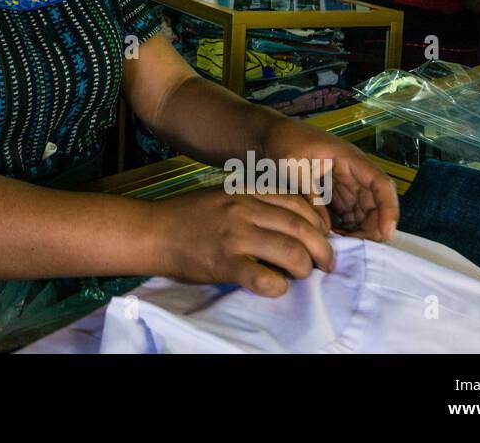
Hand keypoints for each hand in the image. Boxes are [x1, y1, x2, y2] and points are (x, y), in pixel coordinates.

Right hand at [152, 185, 334, 296]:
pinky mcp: (225, 263)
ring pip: (291, 252)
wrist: (153, 232)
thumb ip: (254, 203)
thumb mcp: (224, 195)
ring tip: (304, 275)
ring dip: (305, 268)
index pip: (297, 202)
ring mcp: (235, 237)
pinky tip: (277, 287)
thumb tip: (289, 221)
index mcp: (246, 192)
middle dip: (322, 249)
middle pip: (302, 228)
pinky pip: (264, 279)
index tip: (323, 236)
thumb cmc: (188, 216)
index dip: (318, 221)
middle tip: (326, 264)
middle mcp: (244, 210)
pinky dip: (278, 286)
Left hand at [259, 117, 398, 242]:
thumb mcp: (293, 166)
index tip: (385, 233)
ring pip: (363, 212)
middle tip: (358, 248)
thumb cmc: (282, 141)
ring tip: (343, 247)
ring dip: (359, 230)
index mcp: (349, 159)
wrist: (268, 135)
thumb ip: (310, 195)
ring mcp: (344, 183)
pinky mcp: (334, 193)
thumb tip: (325, 229)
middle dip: (373, 227)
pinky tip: (332, 239)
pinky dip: (345, 228)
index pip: (381, 184)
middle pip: (375, 203)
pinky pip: (347, 214)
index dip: (388, 209)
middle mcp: (353, 172)